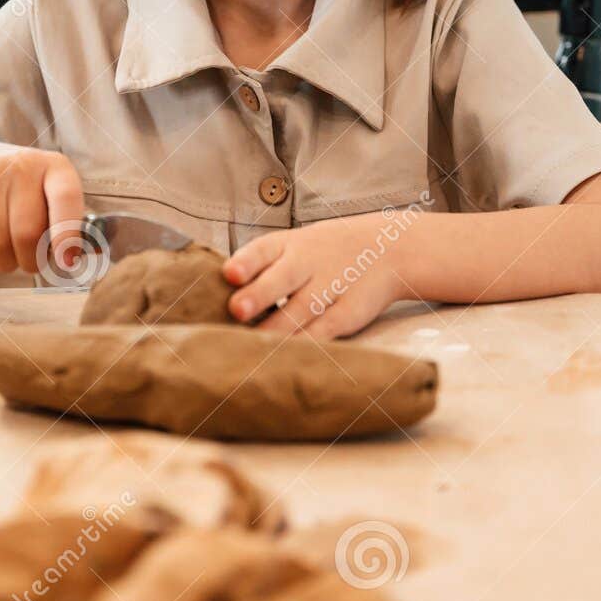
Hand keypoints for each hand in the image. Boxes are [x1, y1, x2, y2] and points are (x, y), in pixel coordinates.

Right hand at [0, 141, 83, 273]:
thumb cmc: (21, 190)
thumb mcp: (48, 194)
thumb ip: (64, 223)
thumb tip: (70, 260)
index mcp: (55, 166)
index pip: (66, 198)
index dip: (67, 234)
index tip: (66, 262)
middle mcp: (23, 165)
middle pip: (27, 233)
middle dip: (31, 261)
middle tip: (31, 263)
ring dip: (5, 262)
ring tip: (8, 254)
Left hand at [221, 213, 408, 339]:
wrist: (387, 249)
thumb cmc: (321, 253)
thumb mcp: (293, 246)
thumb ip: (258, 268)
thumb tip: (214, 297)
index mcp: (288, 244)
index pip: (263, 250)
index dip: (246, 262)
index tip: (229, 274)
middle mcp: (308, 262)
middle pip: (282, 278)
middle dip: (259, 294)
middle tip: (237, 310)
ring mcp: (331, 286)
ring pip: (301, 309)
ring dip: (277, 328)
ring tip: (252, 343)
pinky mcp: (348, 312)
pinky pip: (325, 329)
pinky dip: (306, 342)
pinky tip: (286, 355)